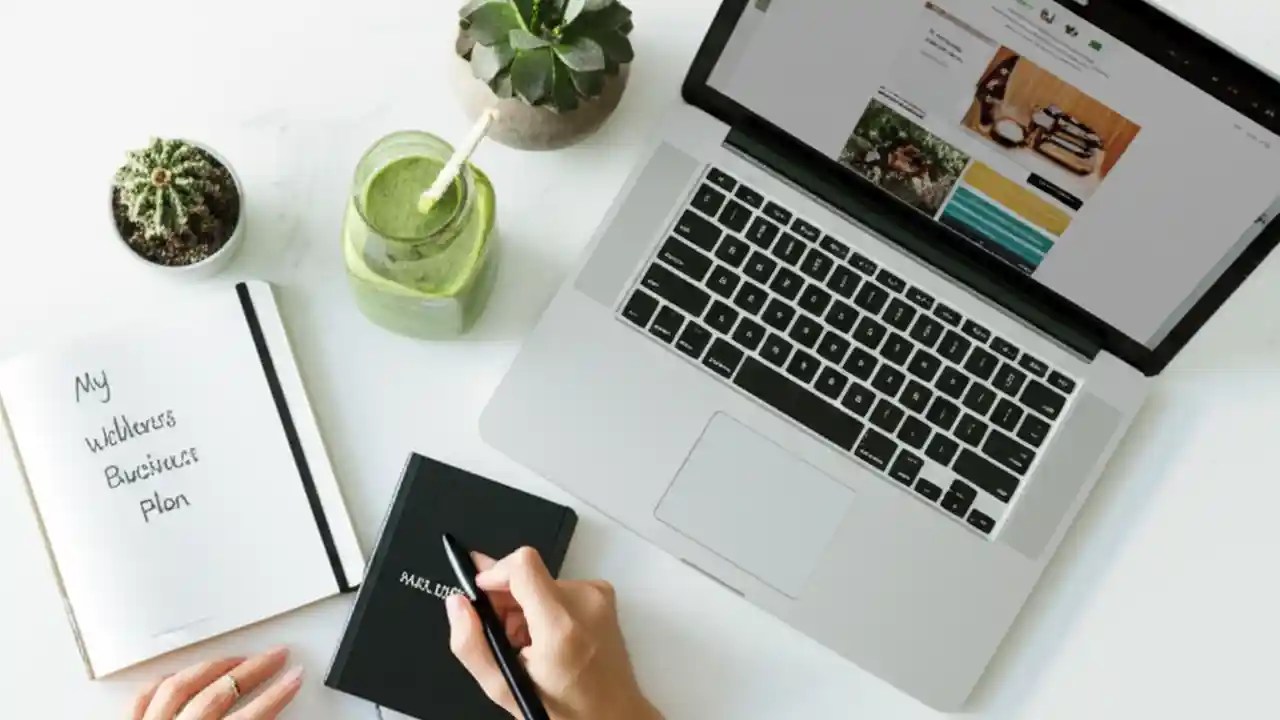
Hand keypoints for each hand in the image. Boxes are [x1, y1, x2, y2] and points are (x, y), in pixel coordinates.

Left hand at [129, 646, 302, 719]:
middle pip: (218, 694)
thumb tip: (271, 717)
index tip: (295, 677)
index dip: (277, 694)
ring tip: (235, 659)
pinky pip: (143, 699)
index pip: (249, 717)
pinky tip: (181, 675)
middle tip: (276, 656)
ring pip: (180, 687)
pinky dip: (164, 683)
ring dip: (212, 668)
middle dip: (253, 671)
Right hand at [446, 548, 661, 719]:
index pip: (523, 564)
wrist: (613, 715)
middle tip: (502, 633)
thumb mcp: (505, 689)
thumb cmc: (566, 710)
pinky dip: (546, 607)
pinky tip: (546, 638)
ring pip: (541, 581)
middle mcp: (585, 603)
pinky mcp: (602, 595)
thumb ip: (472, 645)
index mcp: (560, 626)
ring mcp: (598, 596)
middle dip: (506, 598)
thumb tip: (457, 605)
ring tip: (527, 644)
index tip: (481, 590)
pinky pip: (560, 588)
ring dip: (525, 606)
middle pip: (528, 574)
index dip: (494, 572)